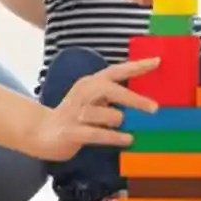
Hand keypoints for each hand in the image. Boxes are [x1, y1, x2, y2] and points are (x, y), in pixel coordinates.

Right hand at [32, 57, 160, 160]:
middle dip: (134, 99)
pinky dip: (115, 137)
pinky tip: (128, 139)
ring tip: (127, 129)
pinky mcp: (71, 131)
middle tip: (155, 108)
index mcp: (91, 83)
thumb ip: (113, 98)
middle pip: (111, 89)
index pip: (116, 71)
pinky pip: (98, 134)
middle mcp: (84, 93)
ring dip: (118, 121)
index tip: (158, 61)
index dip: (137, 66)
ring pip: (106, 114)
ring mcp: (76, 112)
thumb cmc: (76, 116)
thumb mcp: (93, 101)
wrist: (42, 132)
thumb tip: (146, 101)